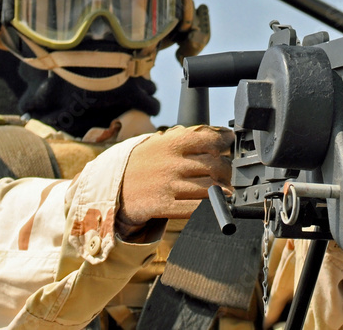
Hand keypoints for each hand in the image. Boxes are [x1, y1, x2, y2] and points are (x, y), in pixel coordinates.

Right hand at [116, 125, 233, 234]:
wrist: (111, 187)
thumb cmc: (143, 163)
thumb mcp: (160, 143)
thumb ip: (188, 138)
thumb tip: (222, 135)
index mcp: (171, 143)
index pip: (208, 139)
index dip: (224, 142)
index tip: (230, 143)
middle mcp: (171, 162)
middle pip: (214, 165)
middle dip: (227, 171)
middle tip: (231, 173)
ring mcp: (167, 185)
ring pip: (208, 187)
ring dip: (223, 191)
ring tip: (228, 191)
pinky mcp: (162, 205)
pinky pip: (194, 208)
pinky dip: (209, 207)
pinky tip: (216, 206)